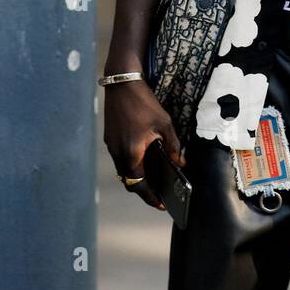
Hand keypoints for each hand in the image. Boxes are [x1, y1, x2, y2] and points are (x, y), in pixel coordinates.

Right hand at [102, 80, 185, 210]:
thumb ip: (173, 147)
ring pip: (123, 171)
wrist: (122, 84)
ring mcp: (111, 146)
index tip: (162, 205)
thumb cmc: (144, 103)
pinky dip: (130, 165)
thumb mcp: (164, 124)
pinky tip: (143, 160)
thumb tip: (180, 164)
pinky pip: (120, 159)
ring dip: (136, 177)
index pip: (139, 185)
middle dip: (144, 190)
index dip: (151, 197)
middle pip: (129, 181)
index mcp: (131, 154)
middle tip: (159, 195)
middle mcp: (118, 153)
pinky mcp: (109, 138)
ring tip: (153, 180)